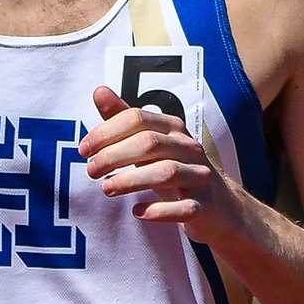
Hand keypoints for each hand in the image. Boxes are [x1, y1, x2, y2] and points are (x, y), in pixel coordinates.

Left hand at [80, 87, 237, 236]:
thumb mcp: (150, 144)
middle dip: (114, 155)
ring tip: (106, 188)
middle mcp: (189, 148)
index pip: (138, 119)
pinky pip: (184, 208)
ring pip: (167, 172)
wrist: (219, 207)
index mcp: (173, 128)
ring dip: (131, 180)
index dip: (106, 132)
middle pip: (150, 143)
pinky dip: (159, 211)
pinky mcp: (206, 206)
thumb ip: (123, 119)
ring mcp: (200, 177)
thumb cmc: (176, 170)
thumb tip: (99, 91)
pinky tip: (138, 212)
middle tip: (90, 170)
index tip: (83, 149)